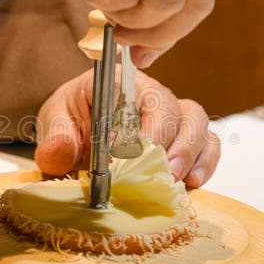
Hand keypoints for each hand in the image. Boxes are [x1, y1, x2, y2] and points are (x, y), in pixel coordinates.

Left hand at [34, 68, 219, 187]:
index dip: (130, 126)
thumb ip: (55, 137)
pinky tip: (192, 182)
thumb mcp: (54, 122)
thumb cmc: (71, 117)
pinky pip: (209, 142)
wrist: (80, 126)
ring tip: (176, 179)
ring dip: (190, 151)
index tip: (118, 155)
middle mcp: (151, 93)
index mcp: (117, 81)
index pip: (131, 94)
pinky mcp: (186, 137)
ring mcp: (172, 113)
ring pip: (197, 121)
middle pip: (171, 107)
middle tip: (155, 171)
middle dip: (166, 141)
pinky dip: (206, 161)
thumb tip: (59, 153)